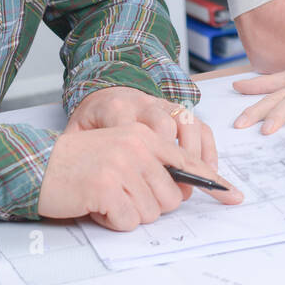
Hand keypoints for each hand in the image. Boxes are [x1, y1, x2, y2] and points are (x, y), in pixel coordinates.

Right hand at [38, 124, 242, 231]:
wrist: (37, 164)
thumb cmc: (80, 162)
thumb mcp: (121, 150)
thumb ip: (152, 162)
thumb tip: (184, 189)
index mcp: (144, 135)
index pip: (188, 160)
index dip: (212, 182)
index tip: (233, 196)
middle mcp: (138, 146)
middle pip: (171, 197)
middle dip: (150, 206)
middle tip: (122, 195)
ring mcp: (123, 165)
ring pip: (151, 212)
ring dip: (129, 214)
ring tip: (105, 196)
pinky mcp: (107, 186)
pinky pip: (128, 222)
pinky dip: (113, 222)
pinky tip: (96, 205)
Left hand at [66, 86, 218, 170]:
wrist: (105, 95)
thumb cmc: (93, 120)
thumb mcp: (76, 133)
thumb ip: (78, 151)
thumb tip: (84, 180)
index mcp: (116, 107)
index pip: (132, 127)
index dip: (141, 156)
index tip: (142, 181)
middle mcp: (144, 102)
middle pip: (164, 123)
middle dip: (170, 158)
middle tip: (171, 189)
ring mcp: (165, 106)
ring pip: (187, 123)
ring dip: (195, 155)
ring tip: (197, 184)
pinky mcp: (178, 113)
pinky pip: (201, 126)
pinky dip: (208, 149)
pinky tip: (209, 172)